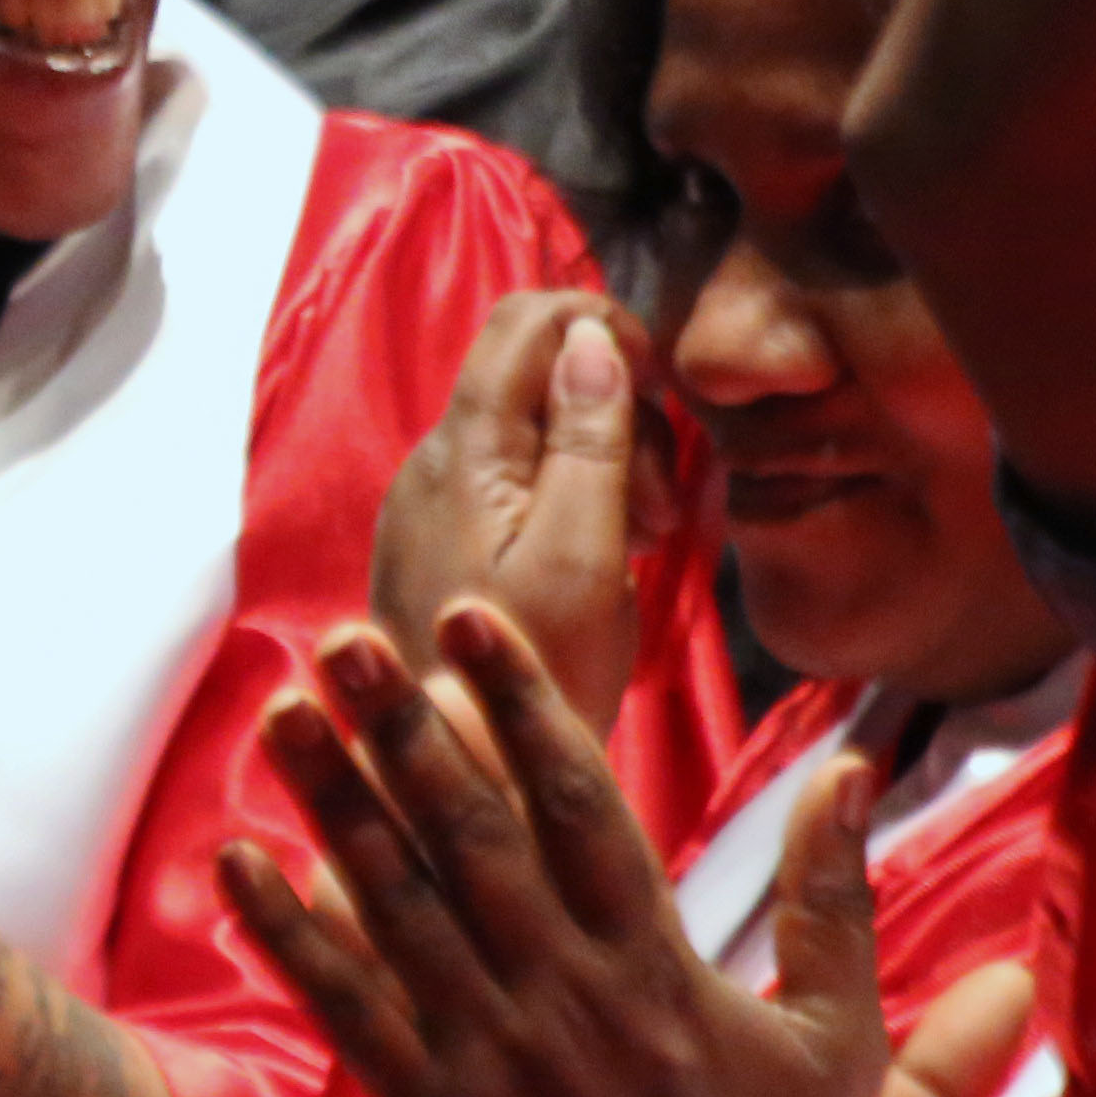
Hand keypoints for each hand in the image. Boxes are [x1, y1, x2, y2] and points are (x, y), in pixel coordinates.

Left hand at [221, 606, 899, 1096]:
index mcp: (651, 959)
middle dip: (404, 724)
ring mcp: (486, 1051)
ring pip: (396, 901)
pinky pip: (346, 1009)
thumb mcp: (834, 1044)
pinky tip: (240, 863)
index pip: (578, 800)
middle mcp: (559, 988)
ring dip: (332, 801)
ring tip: (285, 713)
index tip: (472, 618)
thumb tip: (850, 770)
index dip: (520, 702)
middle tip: (348, 637)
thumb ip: (835, 903)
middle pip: (469, 830)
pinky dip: (291, 933)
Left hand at [373, 292, 663, 724]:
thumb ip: (588, 440)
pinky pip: (518, 480)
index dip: (605, 330)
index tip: (663, 397)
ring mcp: (433, 501)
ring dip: (605, 463)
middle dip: (617, 414)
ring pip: (534, 428)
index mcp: (463, 451)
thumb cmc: (536, 674)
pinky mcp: (444, 539)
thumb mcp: (584, 554)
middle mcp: (434, 460)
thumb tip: (591, 334)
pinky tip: (606, 560)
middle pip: (537, 371)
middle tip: (662, 512)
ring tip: (645, 544)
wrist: (461, 776)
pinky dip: (573, 499)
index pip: (526, 320)